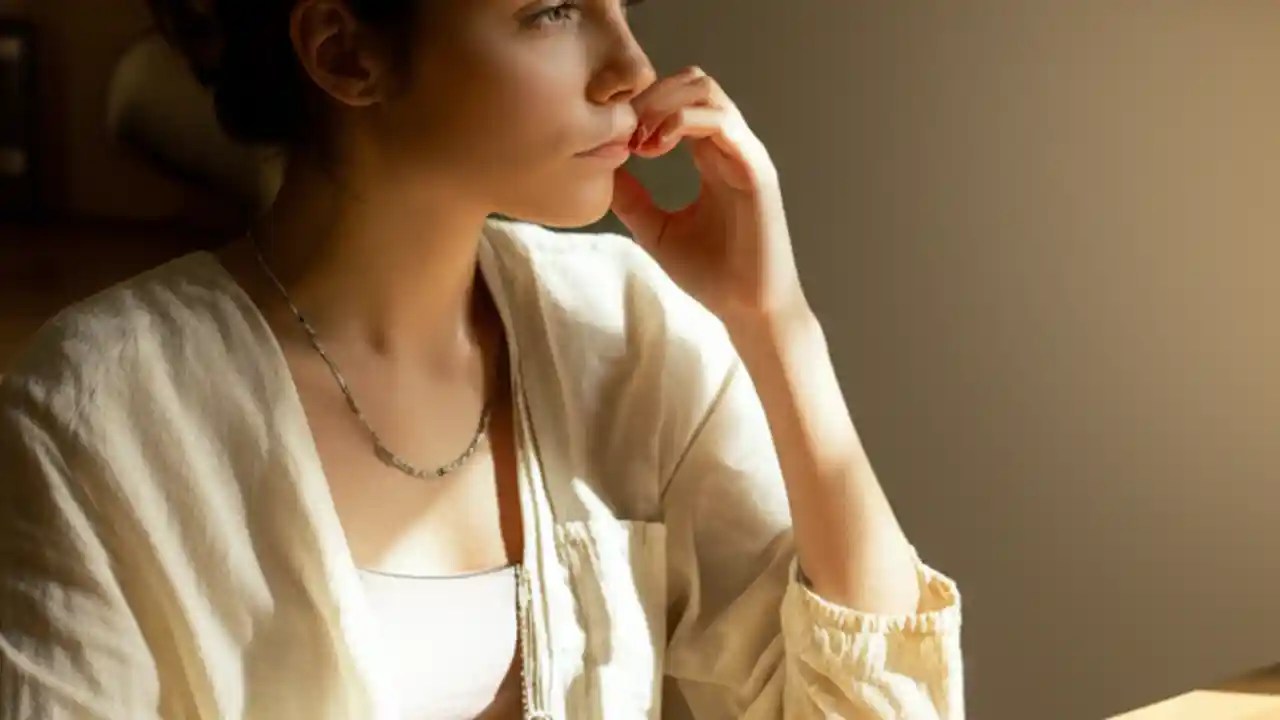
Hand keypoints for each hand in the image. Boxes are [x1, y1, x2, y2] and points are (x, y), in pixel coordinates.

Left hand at [610, 66, 809, 327]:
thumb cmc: (712, 274)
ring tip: (638, 138)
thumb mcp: (656, 230)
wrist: (748, 309)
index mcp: (711, 158)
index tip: (614, 134)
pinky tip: (656, 147)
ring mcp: (745, 155)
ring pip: (706, 92)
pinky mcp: (755, 170)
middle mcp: (730, 148)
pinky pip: (721, 123)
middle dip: (651, 95)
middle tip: (623, 128)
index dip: (644, 106)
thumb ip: (633, 198)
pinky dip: (684, 122)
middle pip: (693, 83)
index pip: (680, 102)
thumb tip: (603, 168)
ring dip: (664, 104)